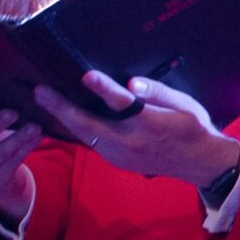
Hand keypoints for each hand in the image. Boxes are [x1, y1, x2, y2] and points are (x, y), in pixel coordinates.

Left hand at [35, 73, 239, 189]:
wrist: (198, 163)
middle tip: (40, 91)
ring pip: (85, 135)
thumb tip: (132, 85)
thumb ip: (158, 93)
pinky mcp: (116, 160)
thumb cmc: (194, 129)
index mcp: (150, 125)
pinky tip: (65, 116)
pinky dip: (76, 128)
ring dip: (63, 118)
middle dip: (61, 107)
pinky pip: (91, 142)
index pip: (122, 105)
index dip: (104, 89)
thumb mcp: (185, 105)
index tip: (87, 76)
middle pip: (88, 124)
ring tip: (45, 100)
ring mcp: (120, 154)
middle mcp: (130, 142)